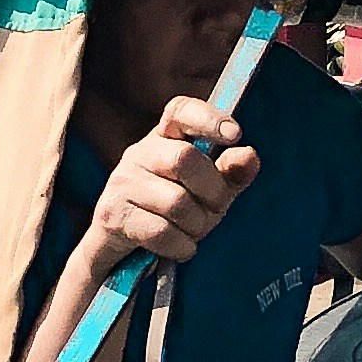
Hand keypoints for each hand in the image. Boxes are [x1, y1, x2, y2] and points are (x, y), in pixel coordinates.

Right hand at [85, 95, 261, 269]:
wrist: (121, 250)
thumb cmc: (170, 213)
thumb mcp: (208, 193)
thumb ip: (231, 174)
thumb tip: (248, 155)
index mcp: (164, 138)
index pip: (181, 111)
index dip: (207, 118)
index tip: (234, 134)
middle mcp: (139, 153)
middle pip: (184, 158)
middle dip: (212, 192)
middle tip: (214, 209)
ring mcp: (122, 182)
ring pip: (176, 202)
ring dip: (197, 226)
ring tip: (192, 231)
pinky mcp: (112, 213)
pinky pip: (161, 232)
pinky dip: (181, 247)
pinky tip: (179, 247)